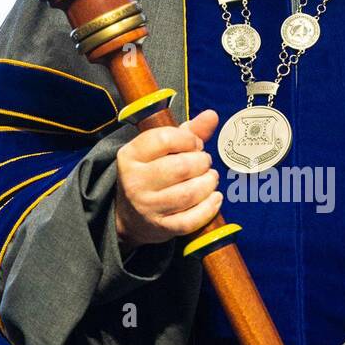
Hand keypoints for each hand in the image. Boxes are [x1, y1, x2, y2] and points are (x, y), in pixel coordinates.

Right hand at [115, 109, 221, 249]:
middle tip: (205, 163)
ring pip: (189, 194)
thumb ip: (186, 132)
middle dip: (202, 162)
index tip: (195, 144)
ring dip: (208, 183)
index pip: (165, 139)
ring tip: (210, 178)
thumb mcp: (159, 150)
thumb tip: (212, 115)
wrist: (130, 217)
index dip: (189, 139)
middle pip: (181, 167)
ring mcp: (147, 207)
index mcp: (130, 155)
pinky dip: (209, 207)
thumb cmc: (151, 174)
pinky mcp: (161, 228)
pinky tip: (214, 197)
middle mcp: (135, 181)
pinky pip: (191, 220)